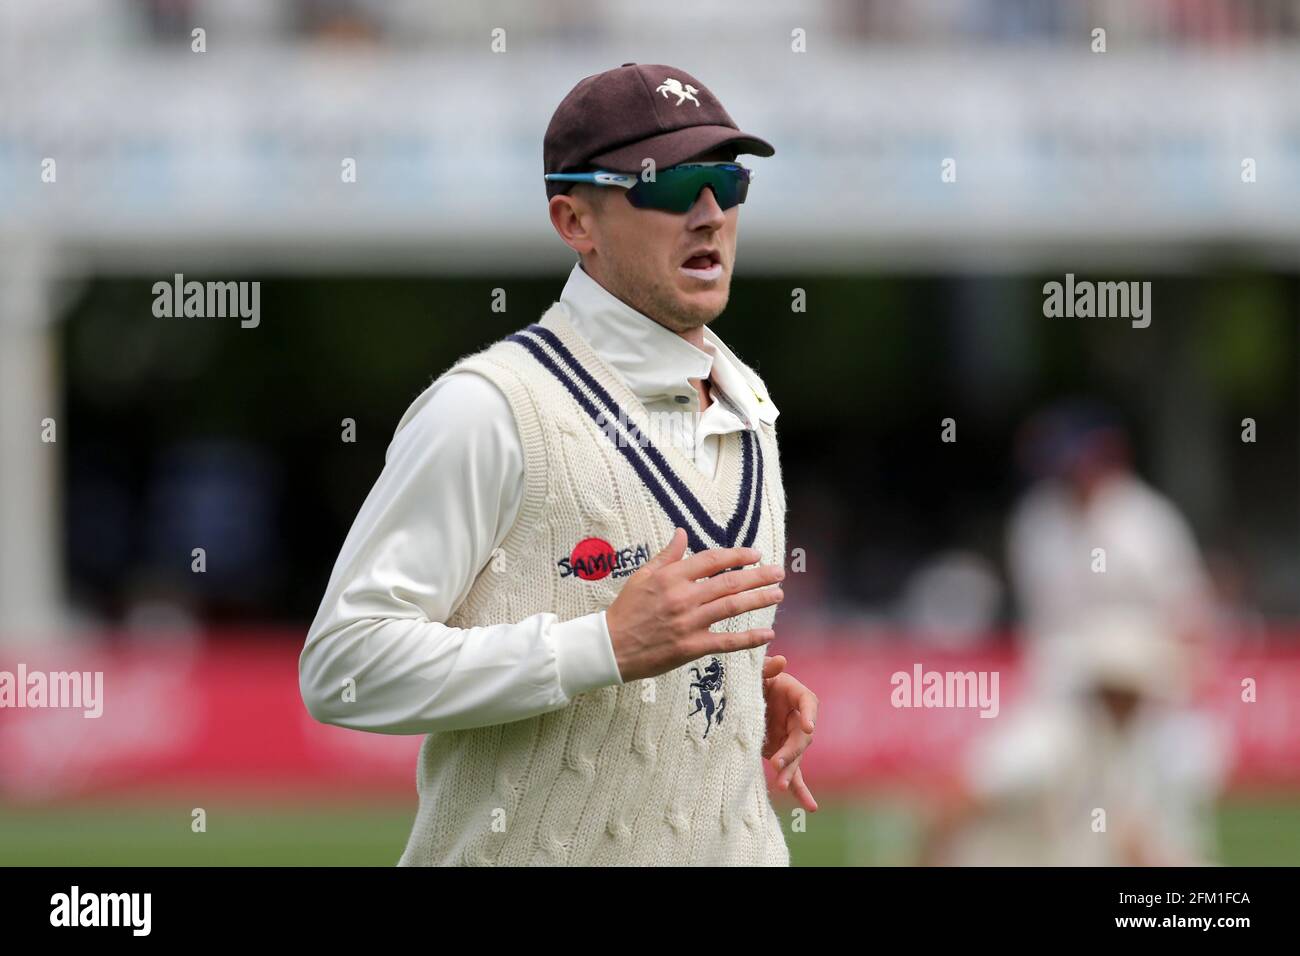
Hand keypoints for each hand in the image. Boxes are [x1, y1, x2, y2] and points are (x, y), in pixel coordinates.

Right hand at [606, 528, 784, 682]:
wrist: (611, 647)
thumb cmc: (626, 610)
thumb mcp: (642, 576)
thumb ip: (666, 555)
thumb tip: (682, 532)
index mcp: (671, 577)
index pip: (712, 560)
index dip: (737, 555)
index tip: (755, 554)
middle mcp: (683, 597)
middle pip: (729, 582)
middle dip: (758, 576)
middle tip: (779, 572)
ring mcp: (688, 623)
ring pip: (732, 607)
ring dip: (759, 600)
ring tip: (778, 594)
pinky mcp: (691, 647)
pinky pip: (726, 641)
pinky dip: (748, 638)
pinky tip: (768, 633)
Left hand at [761, 654, 817, 811]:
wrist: (741, 697)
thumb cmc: (751, 680)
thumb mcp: (754, 674)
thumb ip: (766, 669)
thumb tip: (780, 660)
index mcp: (796, 695)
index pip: (808, 704)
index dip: (810, 716)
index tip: (808, 727)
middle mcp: (798, 718)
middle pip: (802, 736)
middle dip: (792, 751)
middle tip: (777, 763)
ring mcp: (791, 738)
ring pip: (796, 757)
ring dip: (791, 772)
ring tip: (782, 784)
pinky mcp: (783, 754)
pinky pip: (794, 772)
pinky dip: (800, 789)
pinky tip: (810, 807)